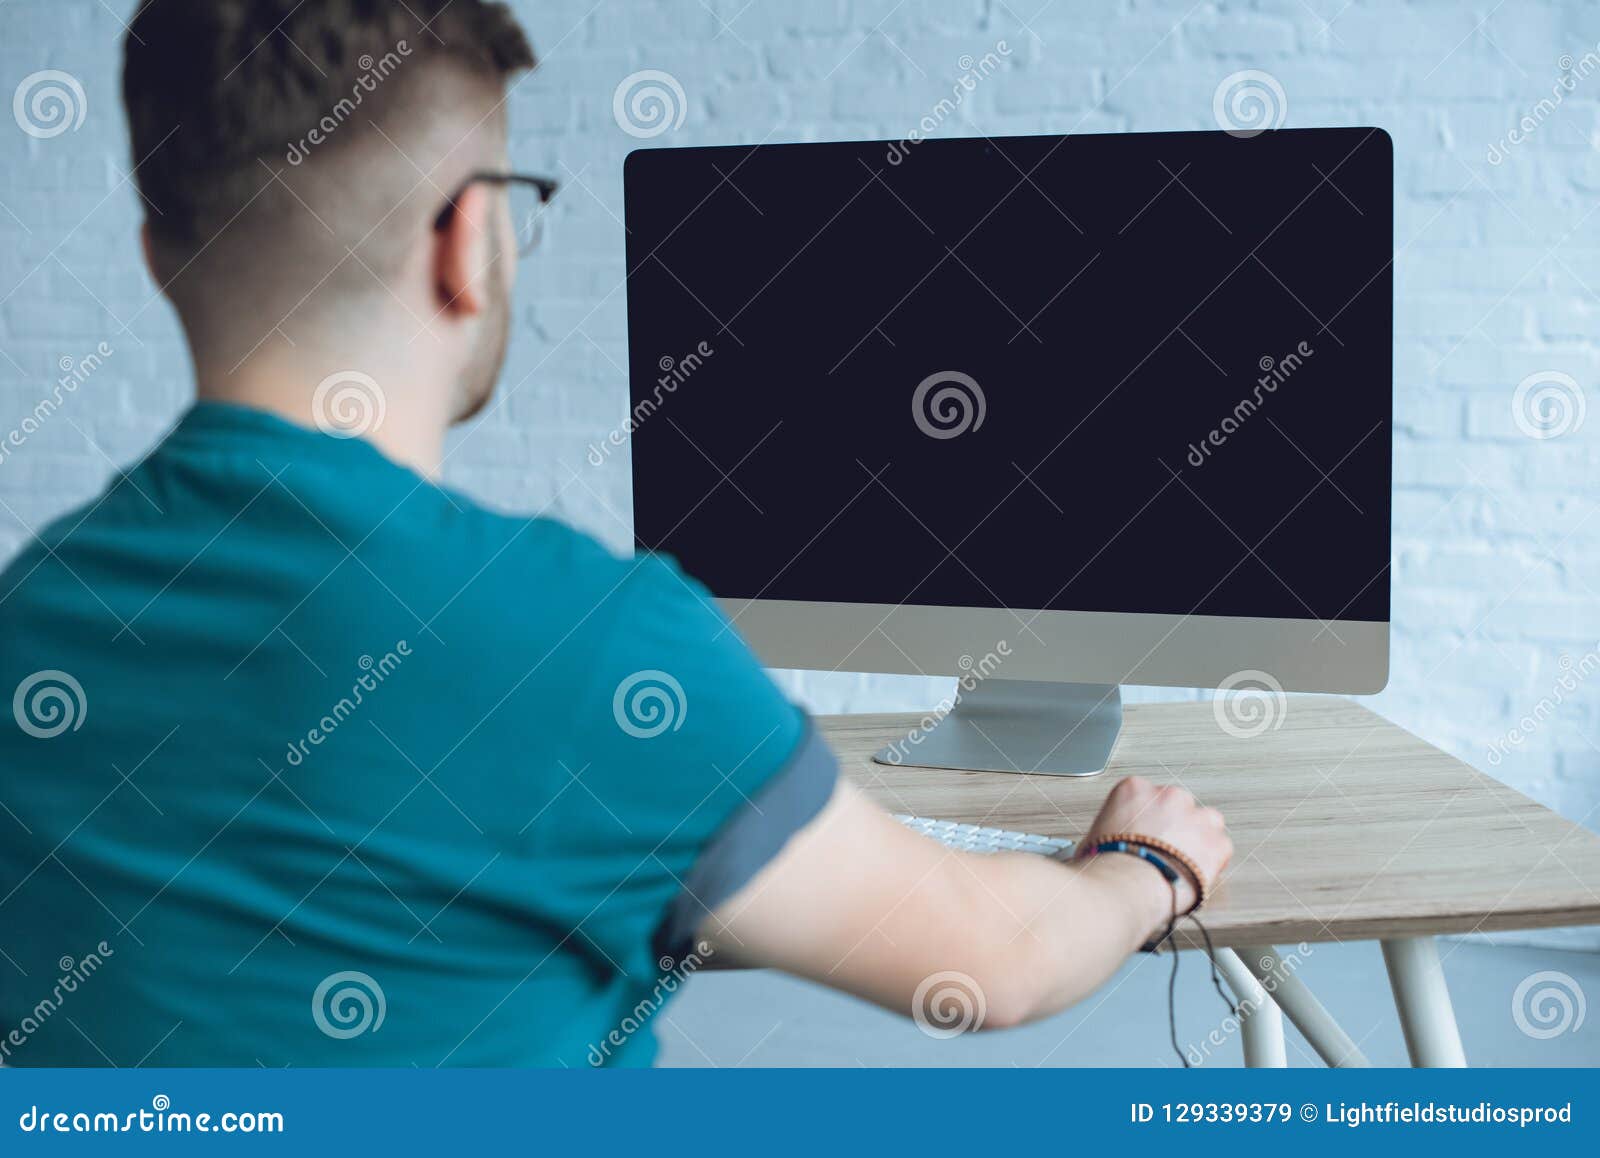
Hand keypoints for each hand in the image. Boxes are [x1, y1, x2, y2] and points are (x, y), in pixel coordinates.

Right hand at [1082, 776, 1232, 919]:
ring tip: (1180, 865)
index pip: (1148, 798)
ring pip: (1205, 824)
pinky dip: (1212, 863)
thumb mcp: (1094, 836)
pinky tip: (1194, 876)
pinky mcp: (1217, 841)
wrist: (1125, 887)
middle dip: (1174, 829)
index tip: (1146, 835)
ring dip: (1196, 841)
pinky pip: (1221, 849)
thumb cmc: (1106, 866)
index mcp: (1134, 789)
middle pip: (1178, 808)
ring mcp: (1196, 816)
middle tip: (1163, 853)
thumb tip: (1107, 844)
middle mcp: (1168, 796)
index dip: (1147, 821)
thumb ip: (1111, 831)